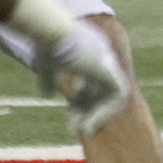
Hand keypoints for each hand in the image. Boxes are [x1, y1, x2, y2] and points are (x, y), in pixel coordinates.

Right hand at [33, 22, 130, 136]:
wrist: (54, 33)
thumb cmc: (47, 45)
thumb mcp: (45, 64)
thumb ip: (48, 78)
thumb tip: (46, 95)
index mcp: (88, 51)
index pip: (89, 80)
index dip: (80, 99)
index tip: (69, 114)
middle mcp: (101, 56)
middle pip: (99, 89)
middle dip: (87, 110)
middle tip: (75, 127)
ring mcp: (107, 63)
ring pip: (109, 94)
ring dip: (97, 113)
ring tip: (84, 129)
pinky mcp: (110, 71)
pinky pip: (117, 96)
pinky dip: (105, 111)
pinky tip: (90, 122)